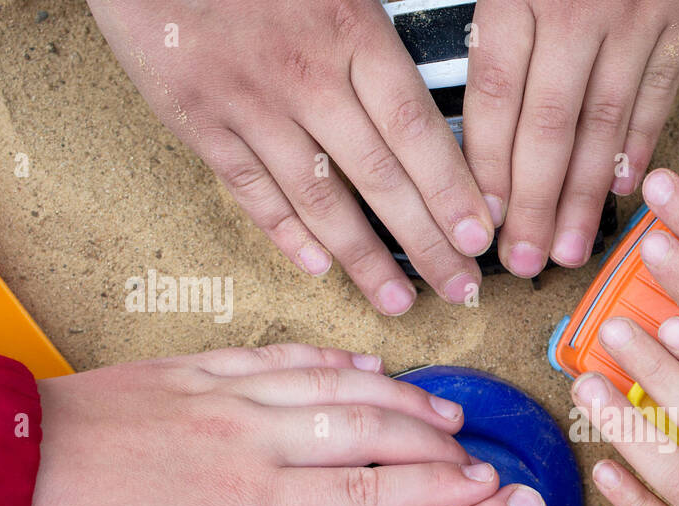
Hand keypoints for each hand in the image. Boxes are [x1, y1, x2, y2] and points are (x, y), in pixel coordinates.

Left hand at [12, 344, 496, 505]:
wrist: (3, 461)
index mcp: (247, 496)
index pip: (367, 491)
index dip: (434, 490)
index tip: (481, 491)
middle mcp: (252, 436)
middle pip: (368, 431)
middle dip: (434, 442)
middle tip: (478, 455)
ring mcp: (229, 395)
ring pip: (336, 386)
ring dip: (398, 397)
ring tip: (444, 411)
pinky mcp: (202, 370)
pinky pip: (285, 355)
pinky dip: (334, 358)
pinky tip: (364, 364)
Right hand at [88, 0, 493, 312]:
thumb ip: (379, 42)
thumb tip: (431, 103)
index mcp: (351, 32)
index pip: (416, 129)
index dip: (451, 190)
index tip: (478, 236)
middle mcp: (306, 75)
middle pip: (380, 177)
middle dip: (425, 243)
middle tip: (458, 288)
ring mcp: (251, 103)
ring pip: (319, 197)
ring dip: (363, 258)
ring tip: (396, 300)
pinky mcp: (200, 120)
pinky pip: (251, 190)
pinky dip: (285, 232)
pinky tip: (318, 267)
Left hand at [464, 0, 678, 275]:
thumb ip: (499, 19)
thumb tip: (478, 105)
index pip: (495, 96)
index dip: (487, 166)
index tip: (483, 219)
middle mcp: (577, 9)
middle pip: (547, 128)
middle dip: (534, 205)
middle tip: (523, 257)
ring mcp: (634, 18)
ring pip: (603, 126)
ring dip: (585, 198)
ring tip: (570, 248)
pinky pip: (657, 97)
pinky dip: (639, 148)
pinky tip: (621, 191)